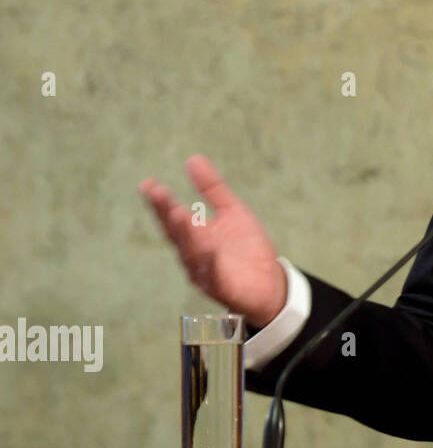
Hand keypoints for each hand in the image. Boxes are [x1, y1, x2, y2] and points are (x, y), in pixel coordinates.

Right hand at [138, 154, 287, 327]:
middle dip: (167, 214)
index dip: (160, 202)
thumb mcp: (232, 211)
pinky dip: (211, 265)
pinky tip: (210, 251)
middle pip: (177, 234)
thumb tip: (192, 158)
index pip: (172, 217)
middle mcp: (194, 255)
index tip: (148, 184)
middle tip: (158, 193)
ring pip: (193, 254)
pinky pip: (216, 278)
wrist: (270, 283)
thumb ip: (212, 189)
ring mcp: (207, 274)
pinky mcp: (225, 289)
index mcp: (194, 236)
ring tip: (179, 214)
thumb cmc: (246, 247)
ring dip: (186, 235)